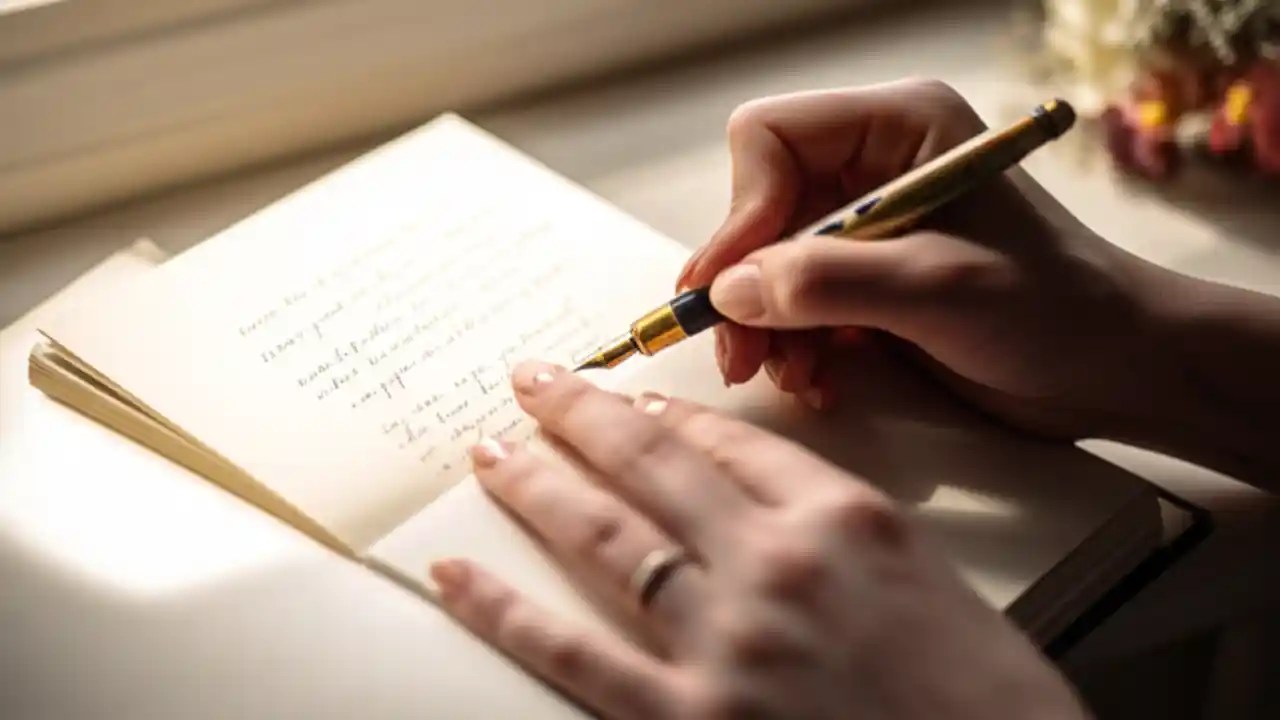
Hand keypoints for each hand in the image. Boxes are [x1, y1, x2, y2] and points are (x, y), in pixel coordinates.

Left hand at [429, 362, 1086, 719]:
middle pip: (654, 461)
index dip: (668, 412)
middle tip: (534, 380)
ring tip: (490, 449)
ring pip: (603, 536)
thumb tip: (769, 502)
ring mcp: (727, 642)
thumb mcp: (934, 586)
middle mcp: (778, 564)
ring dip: (535, 483)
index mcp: (849, 519)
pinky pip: (572, 652)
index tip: (631, 396)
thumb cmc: (992, 706)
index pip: (734, 441)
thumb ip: (845, 533)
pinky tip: (458, 573)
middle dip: (582, 412)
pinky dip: (504, 608)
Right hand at [678, 79, 1181, 440]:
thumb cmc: (1055, 311)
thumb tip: (730, 292)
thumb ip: (828, 283)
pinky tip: (817, 381)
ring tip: (788, 378)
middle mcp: (876, 165)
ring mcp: (873, 224)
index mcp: (899, 128)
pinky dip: (795, 345)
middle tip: (739, 357)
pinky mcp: (873, 278)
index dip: (741, 214)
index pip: (771, 140)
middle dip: (746, 286)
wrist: (1117, 369)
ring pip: (769, 262)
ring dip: (766, 326)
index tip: (731, 290)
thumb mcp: (939, 291)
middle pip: (760, 208)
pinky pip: (798, 301)